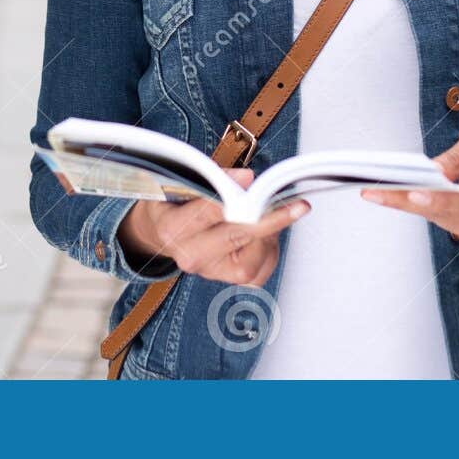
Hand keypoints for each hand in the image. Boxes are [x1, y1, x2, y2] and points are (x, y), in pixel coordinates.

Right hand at [116, 168, 309, 285]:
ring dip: (270, 235)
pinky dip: (269, 252)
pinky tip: (266, 234)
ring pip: (252, 261)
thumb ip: (214, 178)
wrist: (163, 231)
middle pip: (236, 238)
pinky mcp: (227, 281)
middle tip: (295, 205)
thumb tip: (247, 179)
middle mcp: (190, 255)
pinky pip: (259, 273)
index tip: (259, 187)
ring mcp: (209, 272)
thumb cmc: (175, 201)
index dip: (237, 199)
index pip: (209, 212)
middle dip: (269, 220)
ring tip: (272, 214)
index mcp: (172, 227)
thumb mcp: (183, 179)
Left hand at [362, 116, 458, 241]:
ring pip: (438, 216)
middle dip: (407, 200)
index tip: (415, 194)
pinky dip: (415, 206)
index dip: (442, 198)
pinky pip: (438, 217)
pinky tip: (390, 196)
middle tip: (372, 191)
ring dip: (404, 204)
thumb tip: (433, 171)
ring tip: (373, 191)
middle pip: (446, 210)